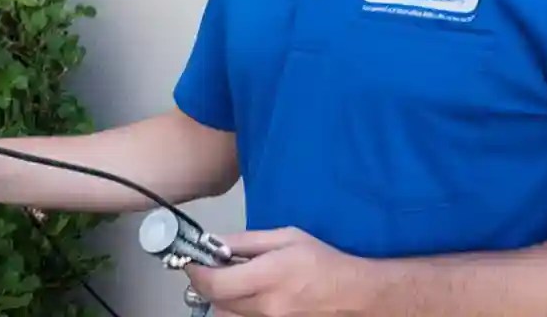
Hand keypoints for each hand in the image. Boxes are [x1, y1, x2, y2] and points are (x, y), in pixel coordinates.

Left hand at [184, 227, 373, 315]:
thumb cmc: (321, 261)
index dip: (197, 272)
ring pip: (226, 315)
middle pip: (216, 302)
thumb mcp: (286, 237)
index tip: (193, 261)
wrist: (353, 294)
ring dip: (221, 298)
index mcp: (269, 276)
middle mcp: (266, 306)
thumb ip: (247, 241)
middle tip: (211, 267)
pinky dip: (237, 309)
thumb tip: (215, 242)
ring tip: (233, 281)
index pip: (215, 284)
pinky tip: (248, 294)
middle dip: (207, 284)